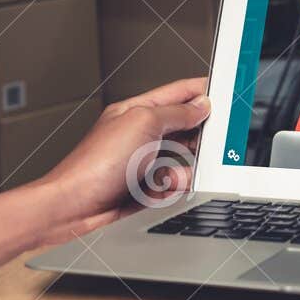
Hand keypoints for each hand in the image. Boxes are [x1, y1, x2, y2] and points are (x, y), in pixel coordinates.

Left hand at [0, 77, 211, 266]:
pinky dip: (172, 187)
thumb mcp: (142, 123)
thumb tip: (200, 104)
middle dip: (198, 136)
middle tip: (212, 140)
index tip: (223, 90)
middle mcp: (140, 136)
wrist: (76, 209)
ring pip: (183, 161)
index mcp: (136, 112)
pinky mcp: (146, 190)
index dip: (199, 90)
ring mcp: (143, 164)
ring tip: (172, 174)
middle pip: (183, 129)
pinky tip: (161, 190)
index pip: (175, 94)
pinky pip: (174, 185)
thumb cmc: (94, 165)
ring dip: (183, 168)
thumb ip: (176, 111)